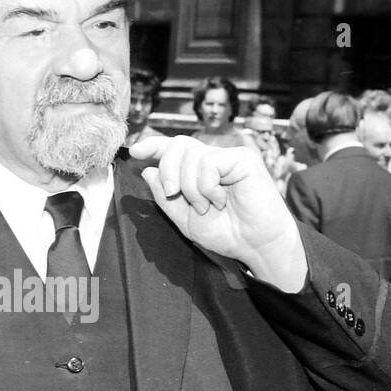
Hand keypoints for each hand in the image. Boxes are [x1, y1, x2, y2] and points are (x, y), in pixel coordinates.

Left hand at [128, 134, 306, 290]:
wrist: (255, 245)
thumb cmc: (227, 233)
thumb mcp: (185, 219)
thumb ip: (165, 198)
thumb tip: (148, 171)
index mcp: (198, 171)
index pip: (172, 148)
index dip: (153, 145)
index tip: (135, 152)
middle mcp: (212, 159)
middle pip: (177, 145)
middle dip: (168, 170)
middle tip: (173, 194)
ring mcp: (228, 157)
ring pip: (190, 156)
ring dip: (191, 188)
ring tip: (207, 207)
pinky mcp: (243, 159)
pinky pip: (209, 163)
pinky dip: (207, 187)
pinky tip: (220, 201)